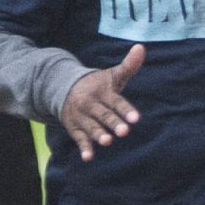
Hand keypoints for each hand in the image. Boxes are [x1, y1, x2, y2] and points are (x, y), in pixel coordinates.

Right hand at [62, 44, 144, 159]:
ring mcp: (81, 116)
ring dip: (98, 134)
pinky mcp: (74, 127)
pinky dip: (83, 148)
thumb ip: (128, 66)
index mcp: (103, 92)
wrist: (64, 86)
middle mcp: (91, 104)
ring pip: (91, 127)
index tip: (136, 119)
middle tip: (124, 132)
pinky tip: (88, 157)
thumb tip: (141, 47)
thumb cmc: (98, 84)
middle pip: (104, 115)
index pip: (116, 102)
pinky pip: (78, 138)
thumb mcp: (112, 75)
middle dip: (113, 123)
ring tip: (108, 141)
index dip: (126, 110)